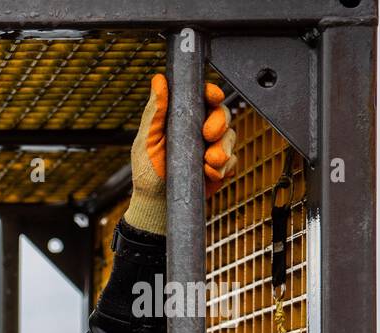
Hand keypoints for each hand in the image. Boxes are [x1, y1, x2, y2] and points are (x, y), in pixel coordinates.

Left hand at [123, 73, 237, 235]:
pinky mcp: (220, 166)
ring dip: (222, 149)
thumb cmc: (147, 174)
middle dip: (219, 123)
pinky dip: (222, 167)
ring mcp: (211, 147)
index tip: (213, 96)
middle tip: (209, 135)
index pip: (202, 98)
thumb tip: (158, 80)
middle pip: (222, 114)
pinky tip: (209, 175)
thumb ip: (155, 112)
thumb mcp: (147, 141)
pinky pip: (232, 160)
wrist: (157, 206)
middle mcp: (198, 130)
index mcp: (181, 119)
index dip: (211, 93)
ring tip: (208, 162)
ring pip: (230, 136)